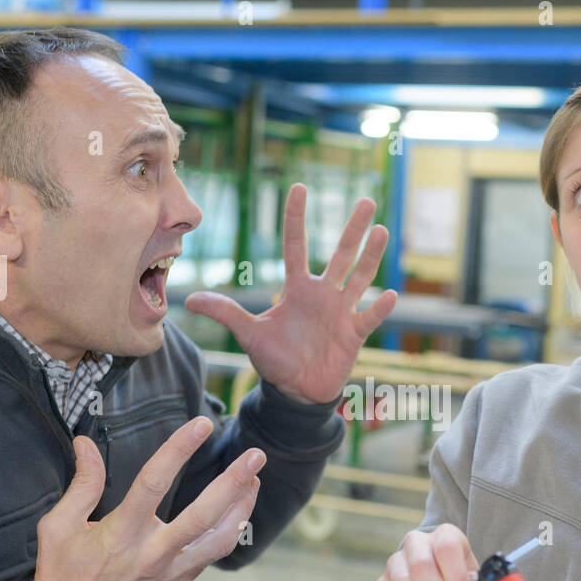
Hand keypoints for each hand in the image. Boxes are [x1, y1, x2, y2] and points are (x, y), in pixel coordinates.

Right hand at [34, 417, 263, 580]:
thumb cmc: (61, 578)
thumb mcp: (58, 528)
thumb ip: (81, 484)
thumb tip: (85, 443)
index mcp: (121, 533)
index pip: (154, 481)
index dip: (179, 449)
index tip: (201, 425)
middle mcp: (151, 552)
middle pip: (203, 514)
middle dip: (234, 482)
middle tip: (256, 455)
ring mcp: (169, 572)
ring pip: (219, 539)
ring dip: (243, 508)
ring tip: (255, 479)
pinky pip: (211, 555)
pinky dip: (230, 531)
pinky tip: (238, 511)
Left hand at [184, 182, 398, 403]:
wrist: (297, 392)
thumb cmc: (275, 360)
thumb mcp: (249, 335)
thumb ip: (225, 313)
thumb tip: (189, 299)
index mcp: (297, 289)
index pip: (295, 246)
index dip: (295, 218)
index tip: (298, 188)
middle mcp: (323, 294)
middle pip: (340, 254)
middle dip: (353, 229)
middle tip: (366, 200)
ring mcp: (341, 312)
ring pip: (360, 278)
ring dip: (371, 257)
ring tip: (382, 231)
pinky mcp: (354, 335)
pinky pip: (369, 318)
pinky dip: (380, 309)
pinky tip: (391, 295)